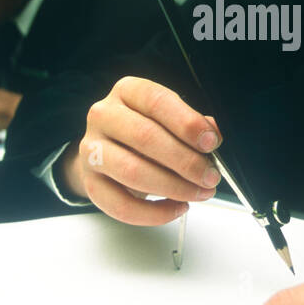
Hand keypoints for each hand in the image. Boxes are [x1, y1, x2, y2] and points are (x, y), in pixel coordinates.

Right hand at [56, 76, 222, 223]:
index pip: (156, 101)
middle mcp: (103, 116)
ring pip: (132, 172)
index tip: (210, 143)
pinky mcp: (90, 182)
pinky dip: (154, 213)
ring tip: (198, 192)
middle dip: (185, 161)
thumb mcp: (170, 120)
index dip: (186, 123)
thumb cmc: (147, 134)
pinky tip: (177, 207)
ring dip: (173, 187)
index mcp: (127, 91)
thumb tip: (213, 136)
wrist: (111, 154)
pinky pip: (121, 205)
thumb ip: (193, 125)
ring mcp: (91, 149)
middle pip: (145, 137)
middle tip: (210, 176)